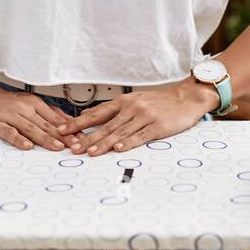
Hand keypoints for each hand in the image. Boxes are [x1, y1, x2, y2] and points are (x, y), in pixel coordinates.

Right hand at [0, 85, 78, 151]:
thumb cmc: (5, 102)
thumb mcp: (29, 103)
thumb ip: (48, 113)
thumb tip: (69, 121)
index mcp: (34, 103)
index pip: (55, 118)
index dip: (69, 129)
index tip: (81, 138)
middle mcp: (24, 109)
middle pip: (46, 124)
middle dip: (63, 136)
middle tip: (75, 146)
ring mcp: (11, 116)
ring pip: (31, 128)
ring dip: (45, 139)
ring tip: (57, 148)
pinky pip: (10, 132)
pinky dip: (19, 139)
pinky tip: (27, 146)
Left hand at [55, 80, 218, 156]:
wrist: (186, 98)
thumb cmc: (160, 101)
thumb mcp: (135, 100)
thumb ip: (114, 110)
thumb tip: (90, 116)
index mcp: (124, 101)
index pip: (96, 113)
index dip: (79, 123)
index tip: (63, 130)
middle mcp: (131, 107)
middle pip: (105, 125)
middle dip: (86, 137)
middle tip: (72, 147)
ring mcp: (144, 116)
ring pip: (120, 132)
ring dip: (103, 143)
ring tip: (90, 152)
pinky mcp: (157, 125)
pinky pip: (140, 136)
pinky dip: (128, 143)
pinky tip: (118, 149)